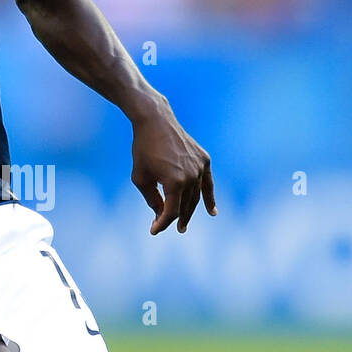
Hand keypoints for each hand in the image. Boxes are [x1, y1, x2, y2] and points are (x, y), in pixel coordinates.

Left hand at [131, 101, 216, 234]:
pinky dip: (209, 197)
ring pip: (196, 196)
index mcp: (174, 183)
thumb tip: (161, 214)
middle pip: (185, 206)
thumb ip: (152, 199)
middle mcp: (191, 176)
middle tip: (173, 229)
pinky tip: (212, 212)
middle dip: (176, 219)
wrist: (155, 121)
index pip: (171, 212)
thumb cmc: (143, 149)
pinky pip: (208, 183)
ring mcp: (200, 168)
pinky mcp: (204, 159)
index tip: (153, 230)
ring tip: (184, 224)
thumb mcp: (140, 178)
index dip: (162, 223)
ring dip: (190, 211)